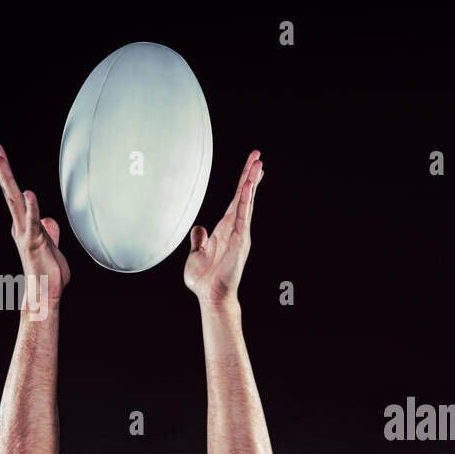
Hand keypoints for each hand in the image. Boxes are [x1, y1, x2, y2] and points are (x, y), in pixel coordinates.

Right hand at [0, 142, 69, 315]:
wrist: (47, 294)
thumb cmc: (50, 273)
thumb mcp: (52, 246)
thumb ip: (50, 230)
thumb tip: (48, 218)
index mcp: (25, 225)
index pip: (14, 196)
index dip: (5, 177)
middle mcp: (21, 226)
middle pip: (11, 193)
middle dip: (3, 170)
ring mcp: (25, 234)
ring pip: (16, 202)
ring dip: (8, 181)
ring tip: (0, 160)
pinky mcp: (34, 243)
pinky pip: (32, 222)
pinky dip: (32, 207)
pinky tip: (29, 193)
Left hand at [185, 149, 263, 306]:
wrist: (211, 296)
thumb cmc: (205, 280)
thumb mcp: (196, 254)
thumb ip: (199, 239)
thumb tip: (199, 228)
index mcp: (224, 228)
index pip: (235, 200)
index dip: (242, 182)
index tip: (251, 166)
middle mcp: (234, 228)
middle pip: (244, 196)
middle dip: (250, 176)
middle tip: (257, 156)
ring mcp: (239, 234)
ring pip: (246, 203)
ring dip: (251, 183)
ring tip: (258, 165)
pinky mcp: (239, 241)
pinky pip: (242, 217)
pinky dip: (245, 201)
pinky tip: (248, 188)